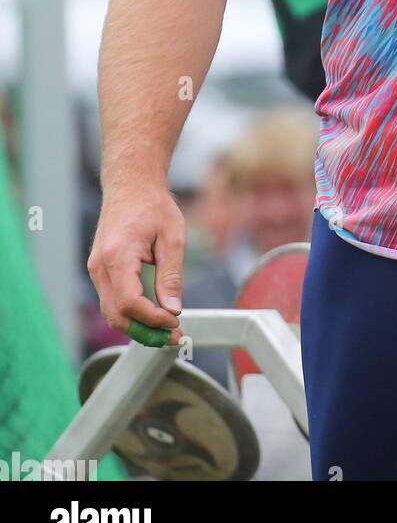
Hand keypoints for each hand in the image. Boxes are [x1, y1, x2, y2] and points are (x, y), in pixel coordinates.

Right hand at [87, 185, 185, 346]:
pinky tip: (152, 315)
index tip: (175, 321)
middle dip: (145, 331)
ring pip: (111, 311)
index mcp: (118, 255)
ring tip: (166, 330)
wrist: (131, 185)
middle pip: (116, 315)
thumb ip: (171, 276)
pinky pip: (111, 300)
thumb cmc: (153, 206)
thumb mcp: (172, 238)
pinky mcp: (99, 270)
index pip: (130, 302)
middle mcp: (100, 266)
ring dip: (138, 325)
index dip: (153, 319)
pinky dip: (130, 313)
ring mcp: (96, 269)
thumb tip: (173, 309)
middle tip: (173, 336)